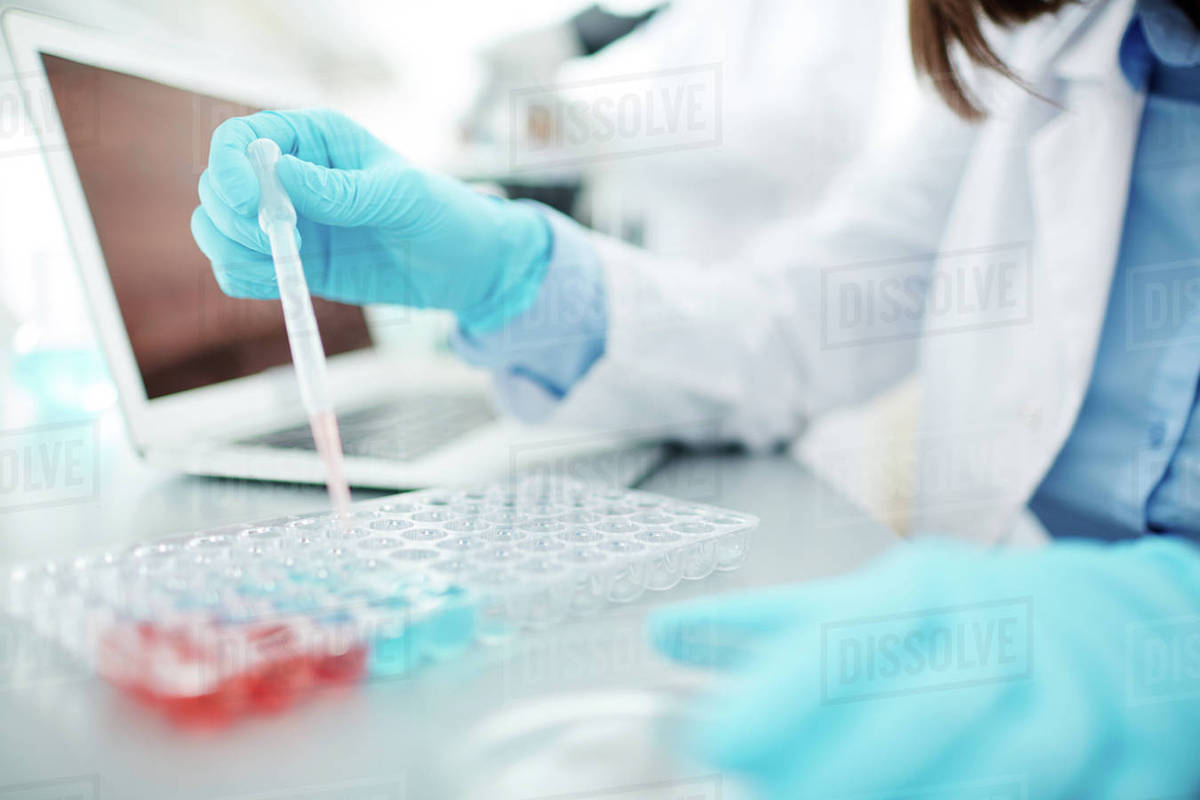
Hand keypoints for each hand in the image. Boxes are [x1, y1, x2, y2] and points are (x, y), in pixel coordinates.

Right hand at [191, 109, 552, 331]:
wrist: (462, 266)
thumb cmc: (440, 213)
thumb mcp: (399, 196)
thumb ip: (341, 190)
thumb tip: (278, 175)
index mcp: (313, 139)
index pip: (240, 138)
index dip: (230, 167)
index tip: (248, 202)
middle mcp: (288, 176)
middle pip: (217, 186)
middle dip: (231, 217)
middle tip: (280, 241)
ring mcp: (285, 222)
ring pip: (216, 229)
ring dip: (232, 249)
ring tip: (289, 263)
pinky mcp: (291, 263)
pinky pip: (237, 270)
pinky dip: (245, 278)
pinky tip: (285, 283)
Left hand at [649, 538, 1199, 798]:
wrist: (1122, 623)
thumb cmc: (973, 616)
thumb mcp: (873, 600)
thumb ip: (772, 625)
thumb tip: (661, 633)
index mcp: (931, 585)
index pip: (854, 632)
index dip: (784, 693)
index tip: (713, 738)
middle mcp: (1007, 631)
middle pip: (928, 707)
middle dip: (845, 769)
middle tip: (770, 798)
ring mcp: (1080, 697)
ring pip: (1003, 767)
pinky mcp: (1131, 760)